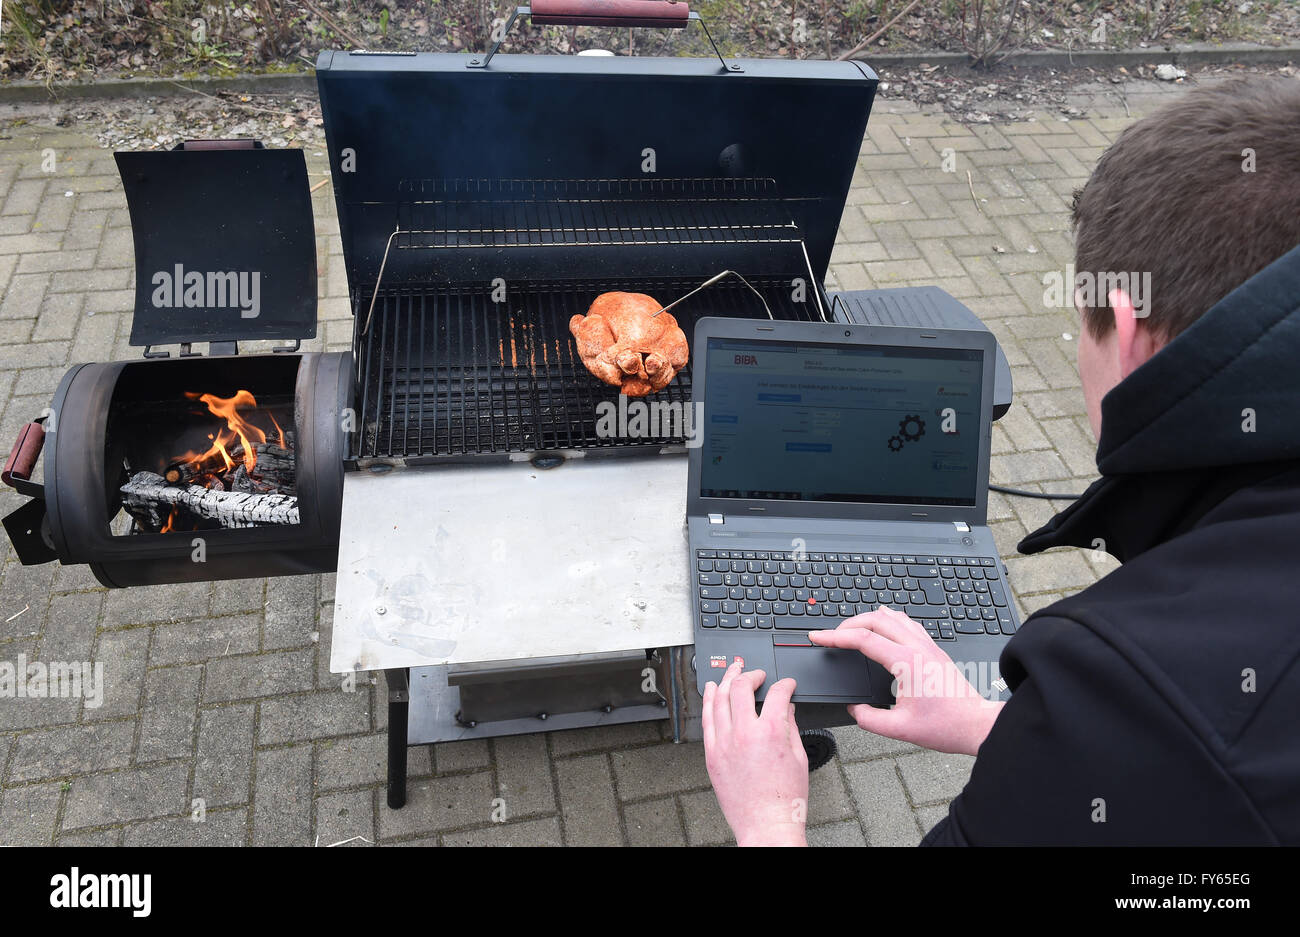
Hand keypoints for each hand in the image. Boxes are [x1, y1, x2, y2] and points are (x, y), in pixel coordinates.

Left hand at [702, 662, 808, 846]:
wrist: (766, 825)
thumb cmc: (784, 799)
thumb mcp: (799, 758)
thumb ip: (791, 727)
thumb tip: (788, 709)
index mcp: (772, 732)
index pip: (777, 693)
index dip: (785, 684)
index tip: (787, 685)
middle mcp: (745, 733)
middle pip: (742, 688)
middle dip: (751, 674)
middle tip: (756, 673)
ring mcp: (725, 743)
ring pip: (720, 699)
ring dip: (726, 680)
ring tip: (731, 671)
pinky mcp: (712, 755)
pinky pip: (707, 720)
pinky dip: (709, 701)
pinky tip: (712, 691)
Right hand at [809, 606, 1003, 755]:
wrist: (976, 725)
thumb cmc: (946, 726)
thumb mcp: (899, 730)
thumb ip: (869, 719)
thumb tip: (854, 708)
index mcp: (907, 663)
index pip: (863, 639)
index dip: (835, 637)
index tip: (818, 637)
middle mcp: (918, 648)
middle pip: (876, 619)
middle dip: (848, 624)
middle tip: (832, 635)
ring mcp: (928, 646)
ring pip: (893, 616)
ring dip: (868, 618)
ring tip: (852, 628)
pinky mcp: (934, 650)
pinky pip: (908, 623)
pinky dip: (889, 619)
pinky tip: (885, 624)